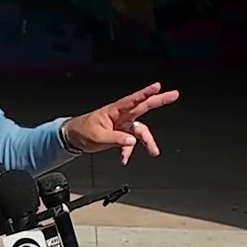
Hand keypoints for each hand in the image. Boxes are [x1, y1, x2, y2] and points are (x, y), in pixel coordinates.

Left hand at [61, 82, 179, 165]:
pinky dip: (128, 152)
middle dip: (159, 100)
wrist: (72, 138)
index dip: (145, 93)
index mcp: (114, 111)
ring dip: (147, 142)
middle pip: (143, 106)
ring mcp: (122, 124)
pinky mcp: (120, 134)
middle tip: (174, 94)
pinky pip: (130, 143)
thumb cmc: (81, 131)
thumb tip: (131, 141)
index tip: (157, 86)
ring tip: (153, 152)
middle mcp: (121, 116)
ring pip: (140, 131)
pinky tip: (123, 159)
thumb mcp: (97, 136)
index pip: (132, 100)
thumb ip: (115, 138)